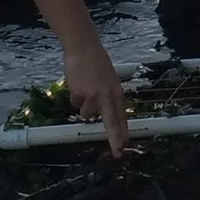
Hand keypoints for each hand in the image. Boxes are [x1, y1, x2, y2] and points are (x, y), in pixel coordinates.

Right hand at [63, 38, 130, 154]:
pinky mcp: (79, 93)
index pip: (122, 116)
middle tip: (118, 152)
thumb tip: (104, 113)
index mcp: (117, 92)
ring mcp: (92, 95)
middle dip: (114, 138)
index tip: (125, 146)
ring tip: (84, 87)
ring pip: (86, 113)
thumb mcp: (110, 79)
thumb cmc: (96, 62)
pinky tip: (77, 82)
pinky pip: (75, 102)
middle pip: (111, 122)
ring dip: (84, 105)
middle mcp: (107, 96)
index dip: (123, 132)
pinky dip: (75, 96)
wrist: (82, 47)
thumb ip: (109, 96)